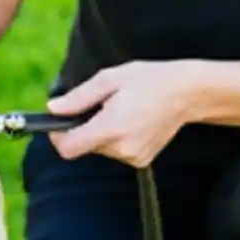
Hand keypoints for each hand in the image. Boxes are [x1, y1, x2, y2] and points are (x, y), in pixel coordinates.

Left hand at [46, 60, 197, 167]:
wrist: (186, 93)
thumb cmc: (148, 80)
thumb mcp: (109, 79)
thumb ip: (78, 98)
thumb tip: (53, 108)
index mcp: (111, 127)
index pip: (69, 148)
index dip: (57, 136)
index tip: (59, 122)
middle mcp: (122, 148)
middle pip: (83, 146)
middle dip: (84, 127)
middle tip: (102, 105)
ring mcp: (133, 157)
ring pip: (100, 148)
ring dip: (101, 131)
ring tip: (122, 110)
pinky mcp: (141, 160)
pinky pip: (115, 151)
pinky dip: (116, 138)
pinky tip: (132, 121)